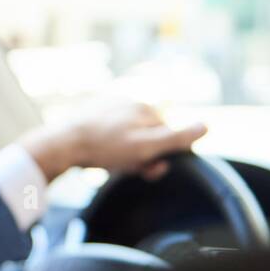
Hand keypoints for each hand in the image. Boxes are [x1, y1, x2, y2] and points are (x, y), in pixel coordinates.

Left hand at [18, 99, 207, 183]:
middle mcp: (128, 102)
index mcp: (144, 107)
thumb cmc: (105, 147)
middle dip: (143, 157)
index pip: (168, 137)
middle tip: (127, 168)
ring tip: (111, 162)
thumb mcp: (147, 146)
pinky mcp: (93, 117)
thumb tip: (206, 126)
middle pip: (148, 137)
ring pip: (130, 139)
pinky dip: (110, 150)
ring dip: (126, 156)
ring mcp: (110, 108)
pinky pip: (112, 138)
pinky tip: (100, 157)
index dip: (161, 156)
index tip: (148, 168)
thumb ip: (177, 138)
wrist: (63, 145)